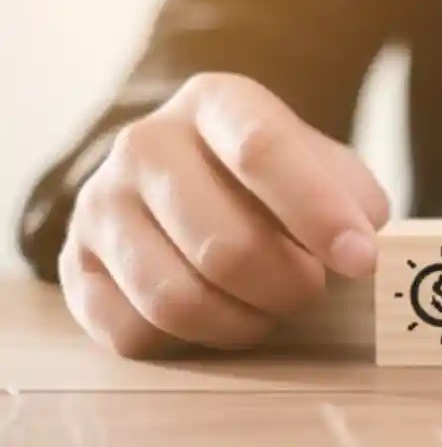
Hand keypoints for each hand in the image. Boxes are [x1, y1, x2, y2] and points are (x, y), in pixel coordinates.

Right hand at [60, 73, 389, 357]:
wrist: (195, 183)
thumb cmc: (277, 183)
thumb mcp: (327, 168)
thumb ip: (354, 195)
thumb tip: (362, 236)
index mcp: (215, 102)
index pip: (261, 150)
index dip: (319, 214)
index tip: (361, 262)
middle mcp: (145, 144)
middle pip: (223, 245)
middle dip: (288, 287)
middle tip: (312, 290)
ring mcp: (100, 204)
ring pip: (175, 300)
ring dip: (243, 323)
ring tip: (269, 308)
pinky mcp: (75, 266)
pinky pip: (134, 334)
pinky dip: (190, 344)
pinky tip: (217, 318)